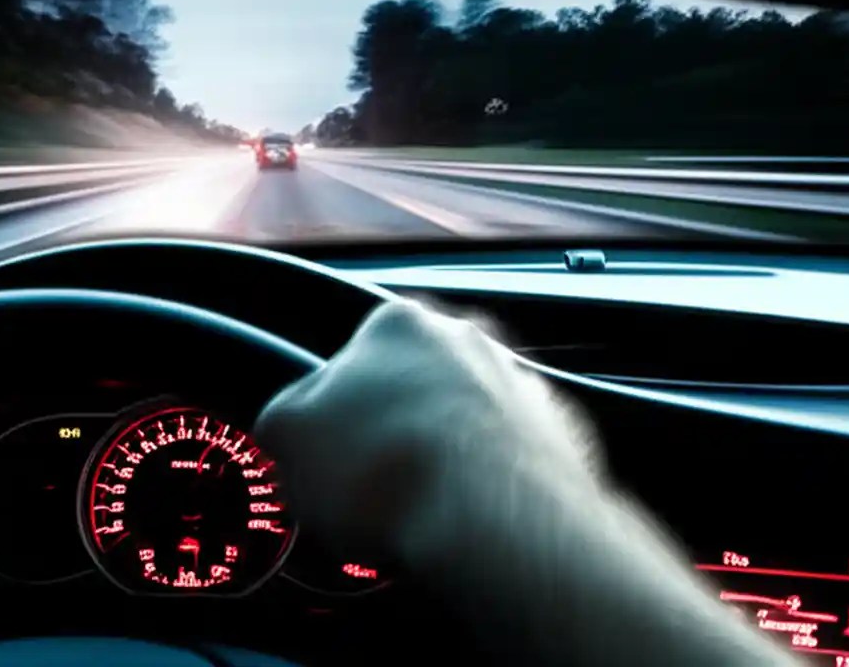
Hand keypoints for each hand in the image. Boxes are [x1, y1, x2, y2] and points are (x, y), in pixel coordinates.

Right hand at [257, 300, 798, 665]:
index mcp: (396, 322)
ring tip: (421, 517)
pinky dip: (492, 490)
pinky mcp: (566, 436)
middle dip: (395, 434)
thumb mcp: (285, 435)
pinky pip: (513, 462)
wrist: (494, 521)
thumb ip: (283, 417)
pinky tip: (468, 526)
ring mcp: (523, 383)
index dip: (336, 415)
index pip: (353, 358)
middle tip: (372, 491)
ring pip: (466, 424)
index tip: (331, 459)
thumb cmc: (383, 468)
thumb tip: (293, 425)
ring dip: (445, 461)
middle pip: (414, 388)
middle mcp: (468, 338)